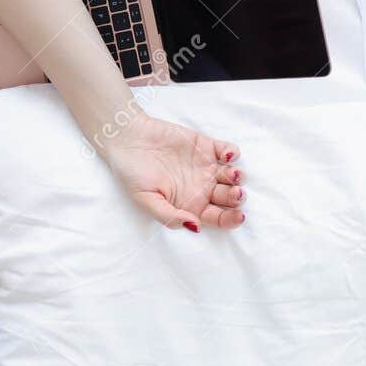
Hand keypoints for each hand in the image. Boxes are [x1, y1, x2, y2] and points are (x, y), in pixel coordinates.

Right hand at [101, 113, 244, 232]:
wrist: (127, 139)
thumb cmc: (133, 173)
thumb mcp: (145, 199)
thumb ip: (169, 215)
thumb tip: (195, 226)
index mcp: (190, 205)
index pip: (217, 217)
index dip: (230, 219)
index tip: (238, 216)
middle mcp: (202, 188)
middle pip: (229, 197)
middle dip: (237, 197)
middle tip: (237, 193)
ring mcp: (205, 167)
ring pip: (232, 175)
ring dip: (237, 176)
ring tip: (233, 174)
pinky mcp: (205, 146)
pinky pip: (227, 151)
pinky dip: (232, 153)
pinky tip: (226, 156)